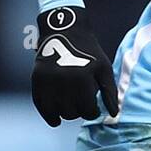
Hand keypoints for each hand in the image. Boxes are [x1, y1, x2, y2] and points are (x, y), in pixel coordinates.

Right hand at [31, 6, 119, 126]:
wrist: (64, 31)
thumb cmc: (89, 52)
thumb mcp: (103, 68)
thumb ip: (110, 92)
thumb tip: (114, 114)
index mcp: (82, 79)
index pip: (88, 111)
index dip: (93, 112)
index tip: (94, 108)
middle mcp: (63, 82)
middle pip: (72, 113)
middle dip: (79, 112)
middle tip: (82, 104)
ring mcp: (48, 82)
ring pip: (57, 112)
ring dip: (65, 113)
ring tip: (71, 107)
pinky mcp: (37, 81)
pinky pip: (41, 106)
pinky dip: (48, 115)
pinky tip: (56, 120)